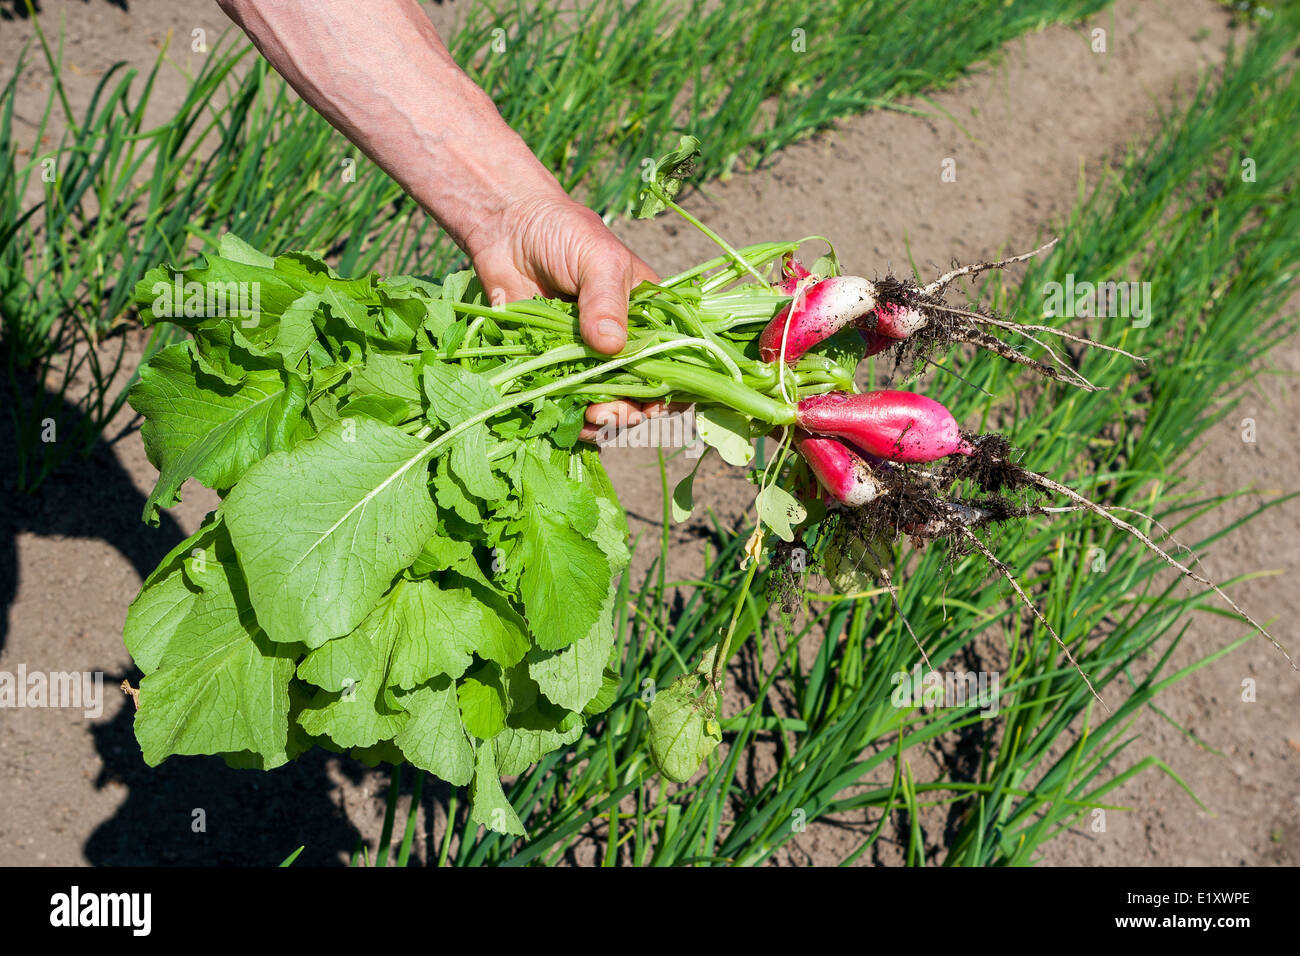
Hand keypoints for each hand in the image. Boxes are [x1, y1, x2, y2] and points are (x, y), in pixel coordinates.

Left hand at [462, 191, 683, 441]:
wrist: (507, 227)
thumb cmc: (563, 232)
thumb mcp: (598, 258)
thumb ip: (606, 301)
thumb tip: (610, 346)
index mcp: (647, 314)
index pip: (674, 357)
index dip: (673, 386)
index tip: (658, 403)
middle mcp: (622, 340)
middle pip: (640, 389)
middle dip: (632, 409)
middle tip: (613, 413)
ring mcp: (587, 355)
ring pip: (605, 402)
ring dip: (603, 419)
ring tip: (591, 418)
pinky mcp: (552, 363)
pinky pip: (566, 400)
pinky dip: (568, 416)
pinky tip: (567, 419)